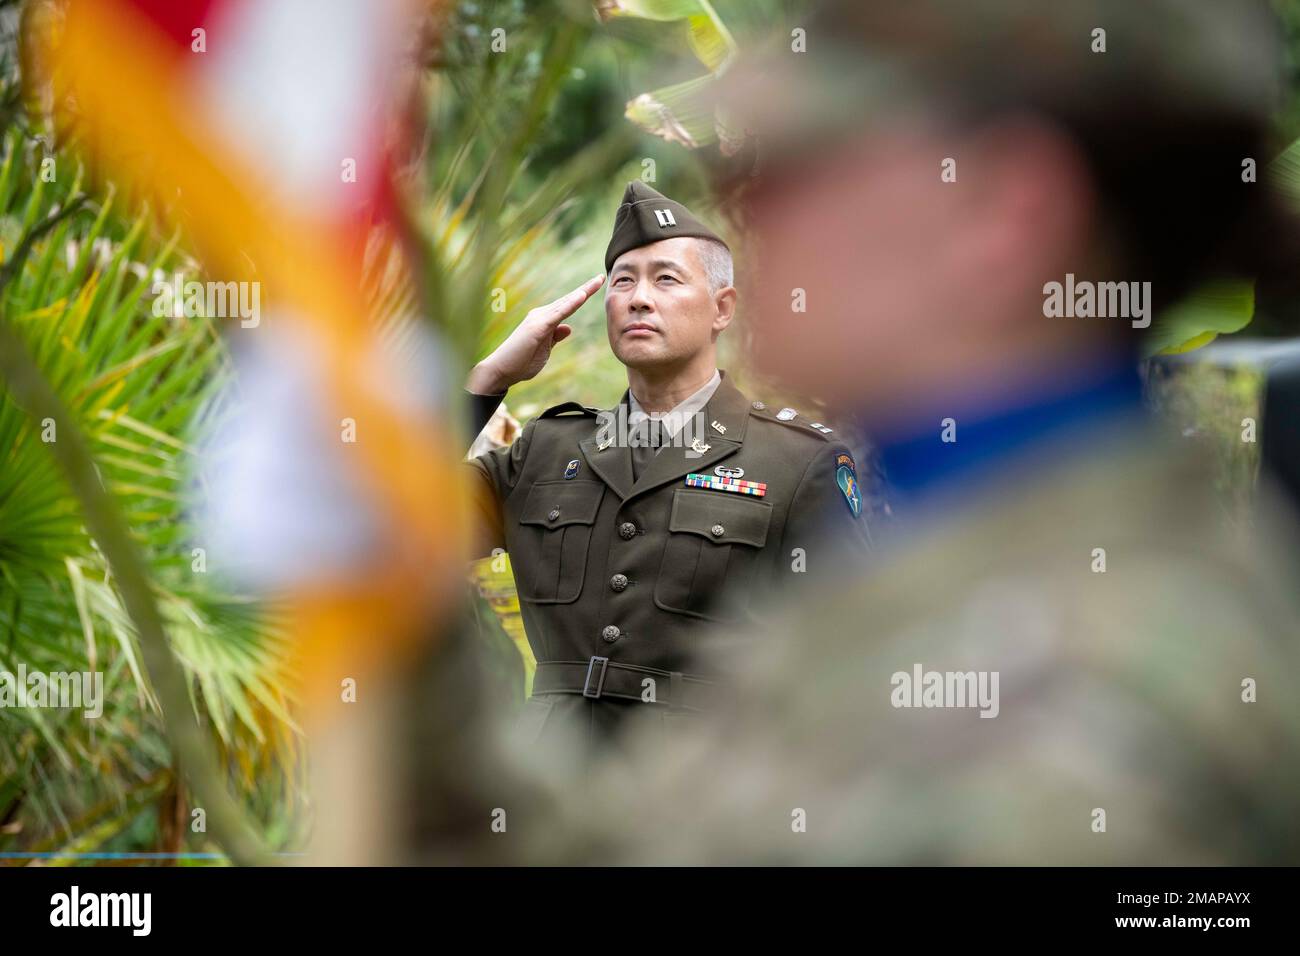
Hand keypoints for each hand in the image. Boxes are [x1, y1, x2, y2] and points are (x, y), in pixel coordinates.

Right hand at [466, 274, 605, 393]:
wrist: (500, 370)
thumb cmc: (520, 362)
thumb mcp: (545, 349)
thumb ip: (555, 337)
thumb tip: (567, 327)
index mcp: (544, 320)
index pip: (567, 306)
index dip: (582, 296)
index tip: (596, 285)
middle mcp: (541, 315)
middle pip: (568, 300)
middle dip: (586, 288)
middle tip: (602, 276)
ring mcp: (539, 319)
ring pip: (565, 303)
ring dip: (582, 292)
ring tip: (598, 281)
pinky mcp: (537, 327)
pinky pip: (558, 313)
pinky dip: (570, 304)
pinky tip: (582, 296)